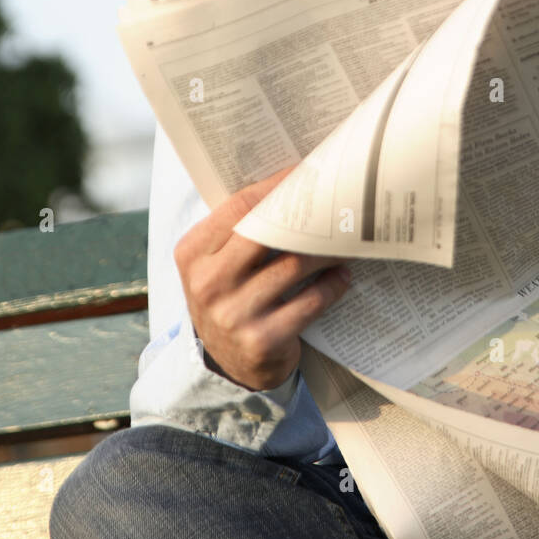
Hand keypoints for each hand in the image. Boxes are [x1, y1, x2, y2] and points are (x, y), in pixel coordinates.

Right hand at [174, 166, 352, 390]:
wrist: (228, 365)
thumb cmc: (230, 298)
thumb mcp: (218, 264)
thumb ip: (239, 229)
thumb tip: (290, 183)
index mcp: (192, 253)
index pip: (240, 206)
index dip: (278, 186)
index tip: (307, 173)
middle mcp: (207, 283)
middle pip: (267, 232)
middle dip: (305, 215)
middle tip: (335, 202)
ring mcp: (233, 314)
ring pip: (294, 265)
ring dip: (326, 250)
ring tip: (346, 239)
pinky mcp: (261, 340)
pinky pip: (309, 302)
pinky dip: (331, 285)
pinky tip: (342, 276)